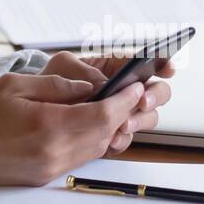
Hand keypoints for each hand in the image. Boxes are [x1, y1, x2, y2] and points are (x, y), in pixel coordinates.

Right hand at [0, 69, 148, 187]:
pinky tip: (88, 126)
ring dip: (109, 129)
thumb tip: (89, 87)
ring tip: (112, 108)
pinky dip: (91, 141)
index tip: (136, 86)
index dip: (124, 100)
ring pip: (97, 149)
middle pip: (105, 134)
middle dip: (122, 113)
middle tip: (130, 95)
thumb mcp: (16, 85)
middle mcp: (54, 152)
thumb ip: (57, 85)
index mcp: (48, 125)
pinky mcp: (45, 177)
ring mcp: (50, 168)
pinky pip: (80, 158)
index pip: (103, 114)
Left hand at [38, 50, 173, 154]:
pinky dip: (121, 140)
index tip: (168, 67)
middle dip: (154, 97)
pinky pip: (126, 139)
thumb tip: (102, 84)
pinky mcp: (112, 133)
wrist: (34, 107)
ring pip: (147, 117)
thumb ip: (82, 70)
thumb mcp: (63, 66)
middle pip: (156, 92)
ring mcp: (121, 112)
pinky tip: (111, 139)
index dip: (163, 63)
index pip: (146, 63)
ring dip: (139, 121)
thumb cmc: (51, 79)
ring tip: (123, 124)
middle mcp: (124, 90)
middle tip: (141, 101)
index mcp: (116, 67)